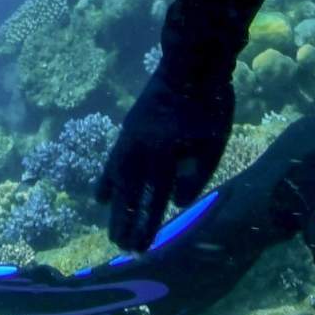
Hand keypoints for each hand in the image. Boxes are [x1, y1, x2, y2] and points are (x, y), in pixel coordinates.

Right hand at [98, 74, 235, 249]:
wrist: (191, 65)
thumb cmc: (209, 106)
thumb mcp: (213, 143)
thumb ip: (195, 175)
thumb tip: (176, 202)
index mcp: (164, 153)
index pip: (154, 198)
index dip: (147, 224)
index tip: (141, 247)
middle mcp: (141, 149)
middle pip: (131, 193)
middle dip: (127, 222)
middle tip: (121, 249)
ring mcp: (130, 139)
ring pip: (119, 180)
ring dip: (116, 208)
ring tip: (111, 230)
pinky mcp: (128, 131)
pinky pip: (114, 162)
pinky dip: (107, 182)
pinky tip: (101, 198)